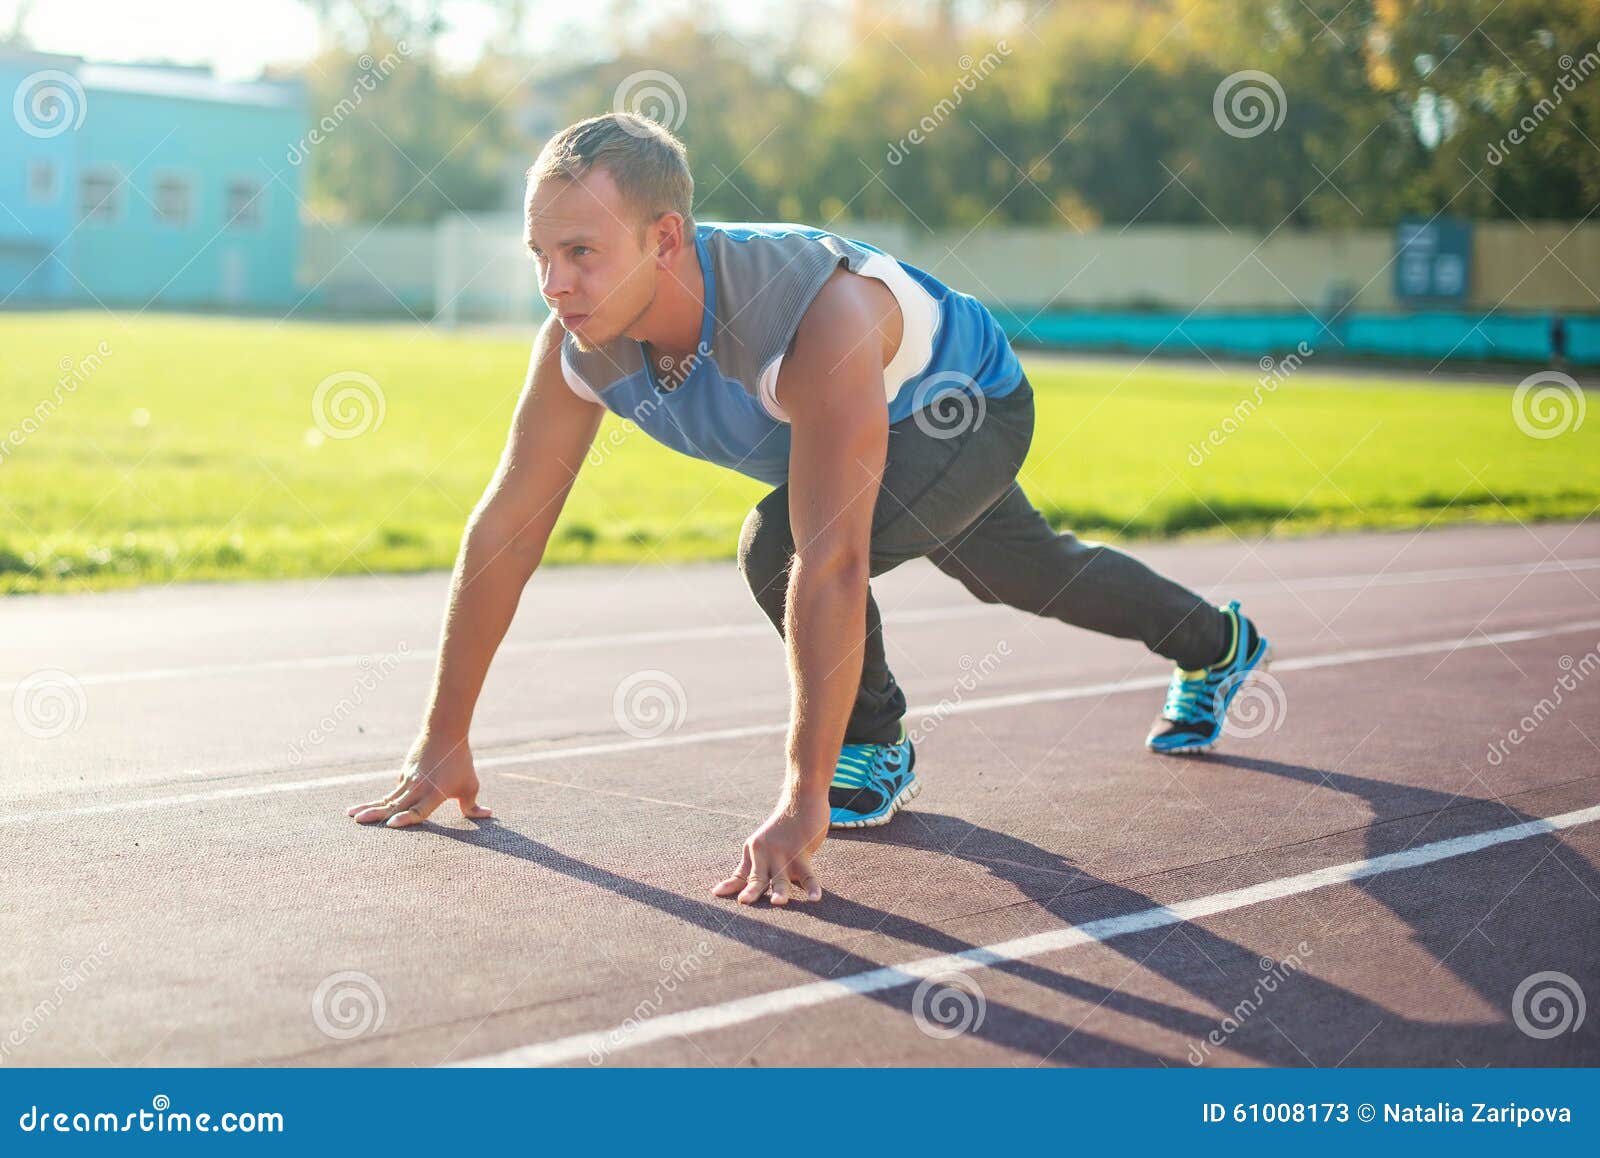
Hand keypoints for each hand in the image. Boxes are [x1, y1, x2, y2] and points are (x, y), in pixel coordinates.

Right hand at [345, 736, 492, 827]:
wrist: (445, 733)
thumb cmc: (461, 763)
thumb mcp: (471, 785)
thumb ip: (473, 806)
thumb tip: (488, 816)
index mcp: (435, 793)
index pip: (418, 810)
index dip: (406, 819)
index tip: (391, 824)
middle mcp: (419, 788)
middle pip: (395, 805)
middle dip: (376, 814)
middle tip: (359, 821)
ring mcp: (408, 781)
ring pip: (387, 798)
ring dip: (369, 807)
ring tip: (351, 814)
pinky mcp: (403, 775)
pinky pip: (392, 792)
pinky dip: (379, 802)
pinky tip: (364, 809)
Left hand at [712, 790, 828, 904]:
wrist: (801, 799)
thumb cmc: (785, 826)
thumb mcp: (764, 841)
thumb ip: (758, 864)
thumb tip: (750, 887)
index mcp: (753, 851)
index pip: (741, 873)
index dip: (730, 885)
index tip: (716, 893)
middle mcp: (765, 853)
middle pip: (757, 877)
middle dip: (751, 891)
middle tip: (744, 902)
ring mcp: (784, 854)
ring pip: (782, 878)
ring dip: (781, 891)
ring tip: (779, 902)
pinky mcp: (802, 853)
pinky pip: (808, 875)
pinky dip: (812, 887)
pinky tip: (815, 898)